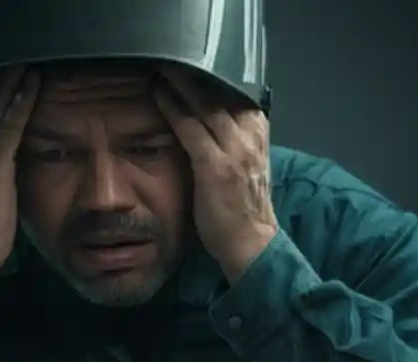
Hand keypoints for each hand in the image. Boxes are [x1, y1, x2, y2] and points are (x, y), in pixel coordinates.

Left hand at [152, 65, 277, 280]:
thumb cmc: (243, 209)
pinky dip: (173, 108)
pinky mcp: (215, 167)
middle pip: (220, 94)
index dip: (213, 80)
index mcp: (258, 136)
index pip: (235, 96)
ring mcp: (235, 152)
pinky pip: (191, 128)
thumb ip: (233, 142)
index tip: (191, 67)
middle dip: (194, 76)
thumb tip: (209, 119)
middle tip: (169, 60)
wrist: (253, 244)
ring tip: (160, 70)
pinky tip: (158, 95)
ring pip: (205, 105)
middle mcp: (250, 139)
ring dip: (180, 84)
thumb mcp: (246, 166)